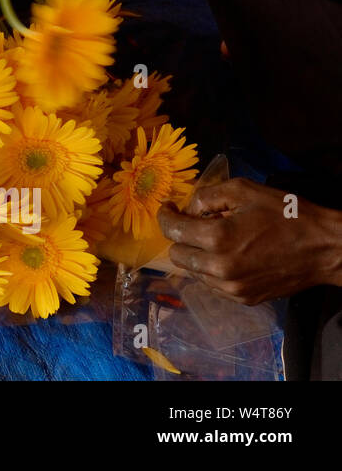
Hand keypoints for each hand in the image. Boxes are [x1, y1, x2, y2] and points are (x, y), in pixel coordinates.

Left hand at [158, 178, 341, 304]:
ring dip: (196, 254)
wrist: (326, 249)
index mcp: (217, 239)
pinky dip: (212, 270)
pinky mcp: (244, 299)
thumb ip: (207, 196)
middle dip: (180, 236)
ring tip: (215, 239)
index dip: (165, 216)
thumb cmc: (287, 215)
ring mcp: (232, 288)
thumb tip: (188, 208)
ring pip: (193, 272)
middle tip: (194, 222)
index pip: (172, 230)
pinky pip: (212, 284)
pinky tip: (228, 255)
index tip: (169, 208)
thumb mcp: (244, 191)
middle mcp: (219, 269)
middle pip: (177, 254)